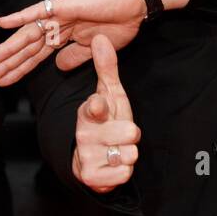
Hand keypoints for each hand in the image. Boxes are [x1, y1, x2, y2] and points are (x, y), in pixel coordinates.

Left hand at [0, 0, 196, 85]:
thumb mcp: (96, 50)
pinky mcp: (65, 4)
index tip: (3, 82)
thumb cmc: (120, 22)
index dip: (19, 69)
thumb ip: (75, 57)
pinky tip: (4, 23)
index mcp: (64, 36)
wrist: (136, 4)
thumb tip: (58, 66)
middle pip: (27, 46)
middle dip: (8, 62)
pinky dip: (22, 16)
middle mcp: (57, 24)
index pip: (36, 55)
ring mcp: (59, 13)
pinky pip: (40, 11)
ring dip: (9, 46)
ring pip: (29, 33)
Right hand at [72, 35, 138, 192]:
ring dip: (129, 153)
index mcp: (88, 112)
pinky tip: (115, 165)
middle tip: (121, 133)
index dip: (98, 108)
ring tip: (118, 149)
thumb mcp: (110, 95)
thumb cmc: (106, 122)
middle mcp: (84, 135)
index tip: (98, 107)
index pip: (93, 109)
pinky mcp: (92, 178)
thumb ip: (107, 68)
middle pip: (128, 132)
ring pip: (129, 154)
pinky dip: (124, 171)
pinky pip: (124, 174)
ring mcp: (87, 157)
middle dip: (131, 134)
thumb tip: (100, 37)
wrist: (93, 159)